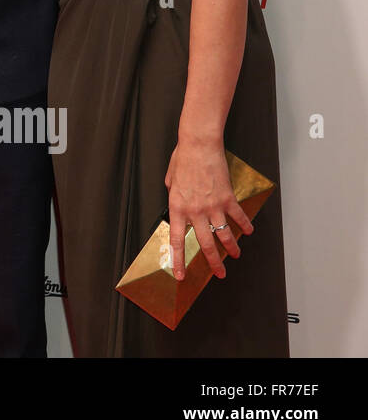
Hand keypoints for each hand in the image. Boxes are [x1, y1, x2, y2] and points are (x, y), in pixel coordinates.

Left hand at [164, 137, 252, 280]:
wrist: (198, 145)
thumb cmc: (183, 160)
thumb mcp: (170, 180)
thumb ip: (174, 196)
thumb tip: (179, 203)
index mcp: (177, 207)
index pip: (176, 240)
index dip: (178, 260)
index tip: (180, 275)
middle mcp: (195, 211)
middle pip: (205, 244)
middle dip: (213, 263)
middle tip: (220, 274)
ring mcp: (212, 206)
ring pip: (224, 235)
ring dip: (232, 248)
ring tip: (236, 255)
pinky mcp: (228, 198)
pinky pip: (238, 217)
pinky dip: (245, 225)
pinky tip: (248, 231)